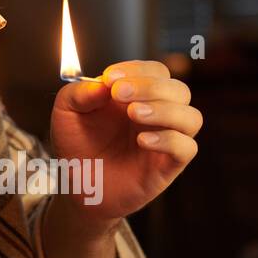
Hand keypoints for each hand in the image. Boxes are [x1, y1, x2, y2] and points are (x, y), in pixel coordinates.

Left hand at [49, 60, 202, 221]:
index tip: (110, 78)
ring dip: (165, 110)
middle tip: (119, 94)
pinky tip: (141, 140)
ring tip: (134, 114)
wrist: (76, 187)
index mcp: (139, 96)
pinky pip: (186, 148)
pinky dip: (168, 140)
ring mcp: (166, 140)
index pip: (156, 72)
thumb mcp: (66, 113)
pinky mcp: (168, 167)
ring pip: (191, 117)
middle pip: (179, 90)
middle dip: (150, 86)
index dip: (137, 70)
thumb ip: (79, 92)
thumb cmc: (76, 146)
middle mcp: (158, 115)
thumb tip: (102, 83)